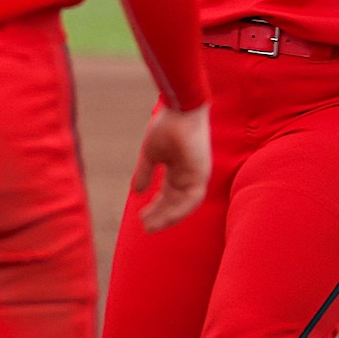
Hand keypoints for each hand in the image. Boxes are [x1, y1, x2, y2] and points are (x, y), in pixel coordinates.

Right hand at [131, 103, 211, 231]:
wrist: (179, 110)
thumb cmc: (165, 126)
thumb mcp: (150, 154)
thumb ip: (145, 173)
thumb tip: (136, 192)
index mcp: (178, 171)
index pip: (167, 196)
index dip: (155, 208)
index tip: (141, 218)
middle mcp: (189, 176)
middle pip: (175, 203)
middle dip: (160, 216)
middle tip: (145, 227)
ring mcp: (197, 176)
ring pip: (184, 205)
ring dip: (168, 217)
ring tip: (152, 226)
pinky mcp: (201, 174)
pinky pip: (192, 199)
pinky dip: (179, 209)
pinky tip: (165, 217)